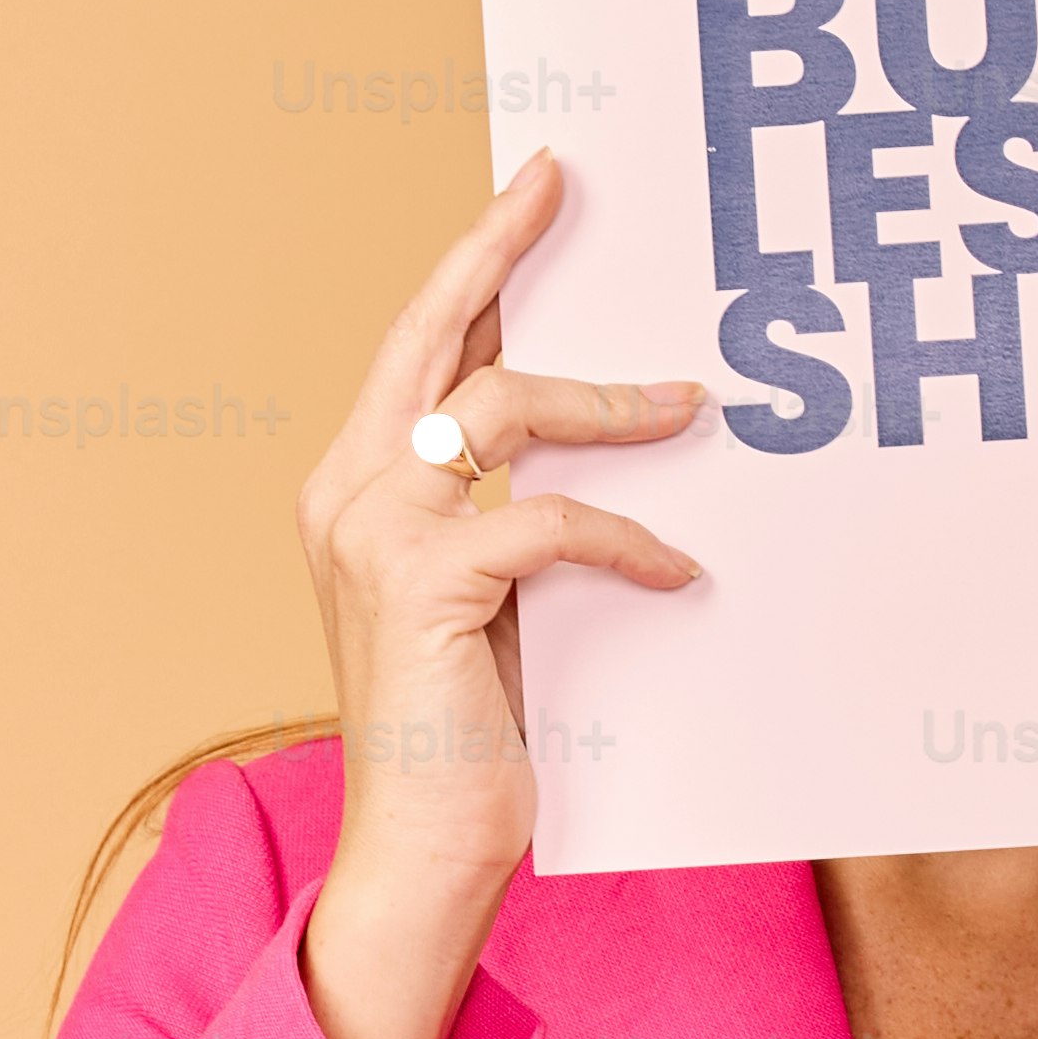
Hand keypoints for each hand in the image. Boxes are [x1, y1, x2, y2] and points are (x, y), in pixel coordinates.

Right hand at [295, 153, 706, 1038]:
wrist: (420, 852)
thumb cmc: (466, 732)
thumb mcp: (488, 597)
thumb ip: (509, 511)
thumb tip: (596, 432)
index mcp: (354, 485)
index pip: (417, 347)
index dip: (472, 263)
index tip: (534, 189)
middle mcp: (347, 492)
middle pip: (431, 335)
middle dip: (497, 248)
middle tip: (566, 186)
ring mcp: (375, 536)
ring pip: (498, 410)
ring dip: (608, 404)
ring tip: (690, 410)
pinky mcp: (424, 588)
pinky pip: (543, 521)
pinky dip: (622, 536)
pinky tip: (677, 570)